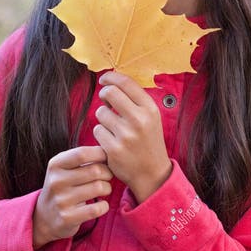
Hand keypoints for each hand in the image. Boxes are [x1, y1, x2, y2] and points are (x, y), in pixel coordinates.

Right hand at [32, 145, 111, 248]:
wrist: (44, 217)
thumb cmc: (62, 186)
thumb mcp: (63, 168)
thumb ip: (81, 157)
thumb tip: (108, 150)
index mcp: (55, 165)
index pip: (82, 153)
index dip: (100, 153)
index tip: (107, 158)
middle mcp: (56, 181)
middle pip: (95, 170)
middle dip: (108, 172)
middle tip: (108, 176)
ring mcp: (61, 201)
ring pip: (98, 188)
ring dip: (107, 188)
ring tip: (104, 189)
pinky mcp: (67, 218)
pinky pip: (96, 209)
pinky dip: (104, 206)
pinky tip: (101, 204)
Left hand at [93, 71, 171, 203]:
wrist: (152, 173)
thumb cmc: (148, 140)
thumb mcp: (151, 117)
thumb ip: (135, 99)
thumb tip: (112, 81)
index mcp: (150, 109)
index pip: (126, 82)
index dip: (111, 77)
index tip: (105, 79)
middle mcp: (139, 120)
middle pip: (110, 92)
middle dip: (104, 93)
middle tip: (105, 100)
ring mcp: (126, 135)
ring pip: (101, 112)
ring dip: (103, 117)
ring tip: (114, 126)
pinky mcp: (114, 149)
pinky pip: (97, 130)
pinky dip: (101, 133)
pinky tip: (111, 140)